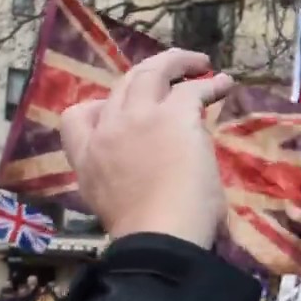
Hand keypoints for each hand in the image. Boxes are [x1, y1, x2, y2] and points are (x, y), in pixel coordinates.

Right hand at [60, 49, 234, 248]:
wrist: (158, 238)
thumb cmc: (146, 234)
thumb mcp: (115, 203)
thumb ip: (123, 175)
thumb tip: (155, 169)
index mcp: (87, 159)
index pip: (76, 117)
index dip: (98, 107)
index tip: (122, 109)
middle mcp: (107, 132)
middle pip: (122, 85)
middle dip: (148, 72)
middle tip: (171, 71)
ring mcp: (138, 119)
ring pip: (152, 72)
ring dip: (177, 61)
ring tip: (200, 63)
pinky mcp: (173, 116)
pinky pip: (192, 88)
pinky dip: (211, 83)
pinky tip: (224, 83)